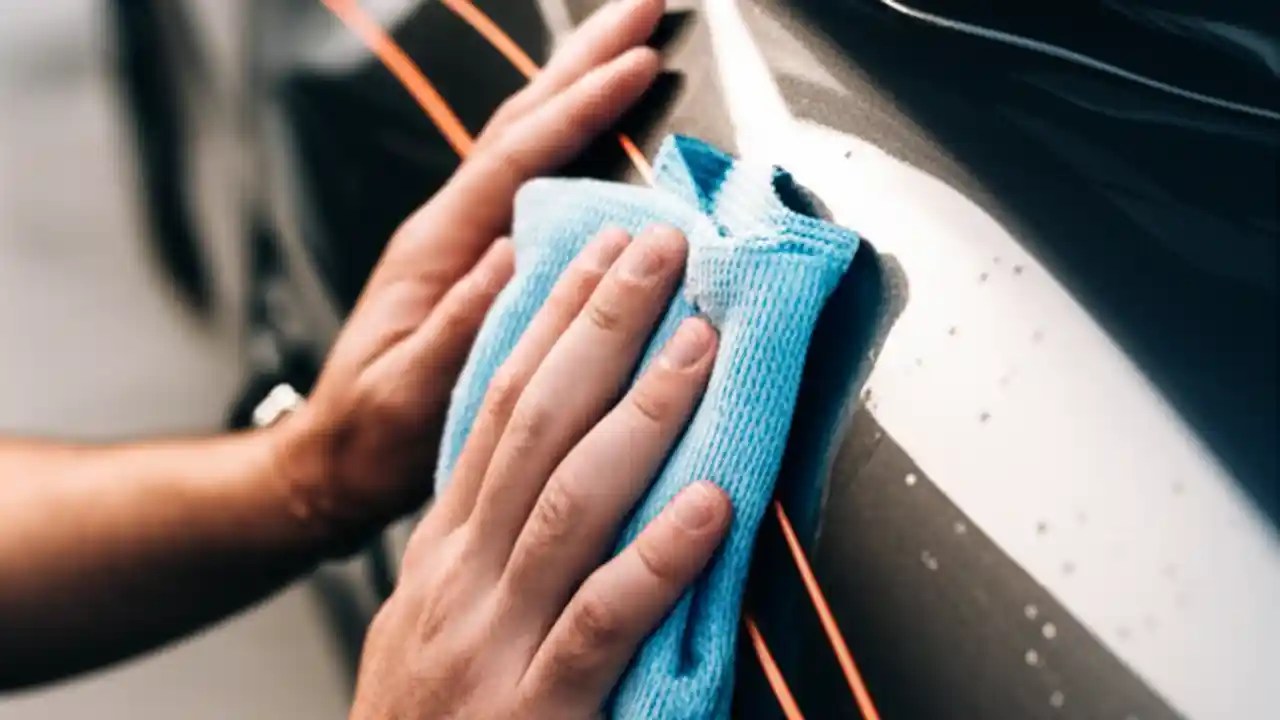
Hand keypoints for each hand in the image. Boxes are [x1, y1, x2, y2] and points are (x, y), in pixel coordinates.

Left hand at [270, 0, 667, 551]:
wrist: (336, 461)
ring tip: (629, 46)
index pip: (517, 156)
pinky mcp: (483, 265)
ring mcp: (466, 243)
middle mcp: (452, 231)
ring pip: (529, 144)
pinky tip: (602, 133)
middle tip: (641, 8)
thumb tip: (510, 251)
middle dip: (583, 61)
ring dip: (578, 89)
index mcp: (438, 249)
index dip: (578, 108)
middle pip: (523, 123)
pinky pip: (535, 183)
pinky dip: (572, 142)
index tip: (637, 63)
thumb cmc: (371, 436)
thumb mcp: (410, 393)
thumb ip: (458, 325)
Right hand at [350, 224, 731, 719]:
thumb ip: (494, 536)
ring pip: (569, 503)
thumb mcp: (441, 611)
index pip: (497, 406)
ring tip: (698, 346)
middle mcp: (460, 578)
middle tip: (658, 251)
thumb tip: (559, 456)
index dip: (552, 321)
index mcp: (444, 547)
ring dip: (641, 415)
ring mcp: (492, 642)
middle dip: (599, 328)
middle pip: (533, 426)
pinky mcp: (537, 712)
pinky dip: (657, 559)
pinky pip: (602, 622)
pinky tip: (708, 505)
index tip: (600, 253)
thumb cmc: (436, 719)